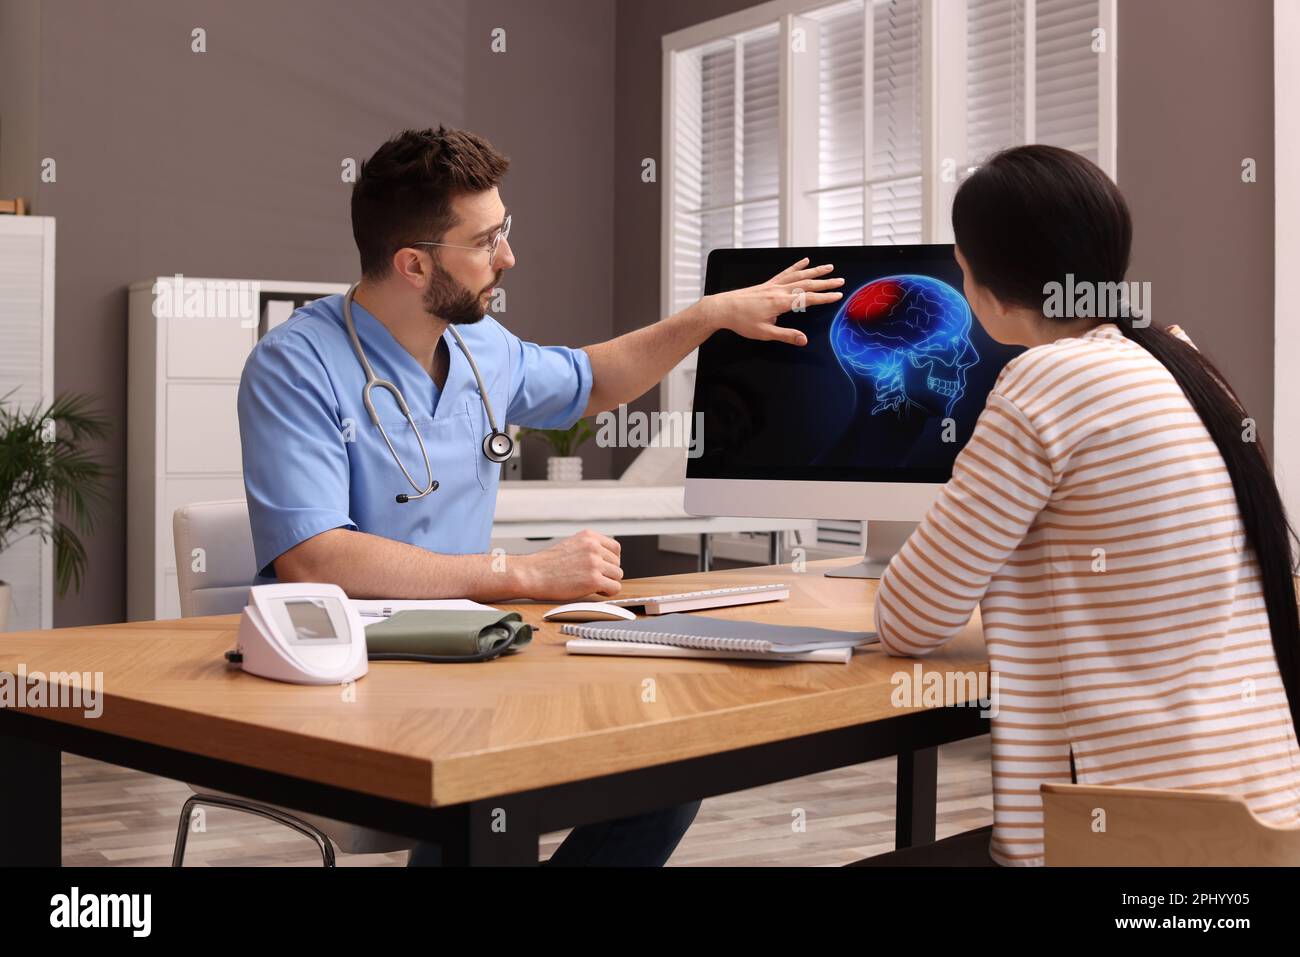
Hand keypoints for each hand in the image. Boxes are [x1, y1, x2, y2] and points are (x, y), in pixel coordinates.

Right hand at [514, 529, 622, 600]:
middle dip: (608, 572)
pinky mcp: (593, 580)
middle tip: (594, 578)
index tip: (604, 567)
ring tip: (593, 585)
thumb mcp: (571, 545)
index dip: (611, 560)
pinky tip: (597, 591)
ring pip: (618, 575)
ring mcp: (594, 563)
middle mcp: (593, 547)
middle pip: (617, 563)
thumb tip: (606, 559)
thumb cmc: (546, 564)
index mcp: (589, 536)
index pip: (615, 547)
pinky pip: (614, 588)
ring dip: (608, 582)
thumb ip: (589, 548)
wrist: (532, 574)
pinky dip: (608, 592)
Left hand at [696, 258, 843, 345]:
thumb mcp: (765, 333)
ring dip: (815, 271)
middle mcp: (779, 290)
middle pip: (807, 284)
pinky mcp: (767, 284)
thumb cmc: (741, 321)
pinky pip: (785, 273)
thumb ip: (786, 335)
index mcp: (780, 302)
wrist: (723, 308)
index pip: (808, 298)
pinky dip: (796, 266)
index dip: (825, 297)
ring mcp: (773, 285)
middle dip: (825, 283)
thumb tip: (804, 340)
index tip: (838, 295)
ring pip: (798, 275)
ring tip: (829, 267)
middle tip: (840, 281)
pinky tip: (805, 261)